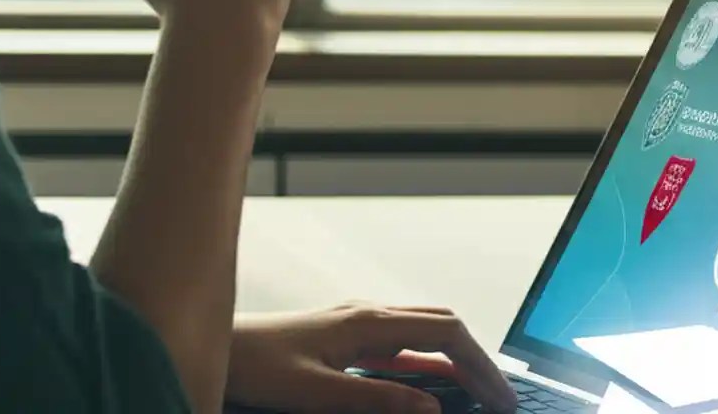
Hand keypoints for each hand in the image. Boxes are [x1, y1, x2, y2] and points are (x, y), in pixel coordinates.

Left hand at [226, 304, 517, 413]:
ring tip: (476, 393)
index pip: (447, 334)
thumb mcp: (316, 393)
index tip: (500, 399)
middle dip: (477, 360)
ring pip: (426, 331)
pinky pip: (403, 342)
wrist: (217, 347)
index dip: (481, 366)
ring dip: (455, 359)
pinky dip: (428, 362)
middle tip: (499, 400)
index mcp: (368, 321)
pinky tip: (430, 386)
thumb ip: (375, 399)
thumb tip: (432, 408)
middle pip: (444, 326)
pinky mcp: (348, 334)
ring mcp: (359, 320)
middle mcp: (370, 313)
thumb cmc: (256, 368)